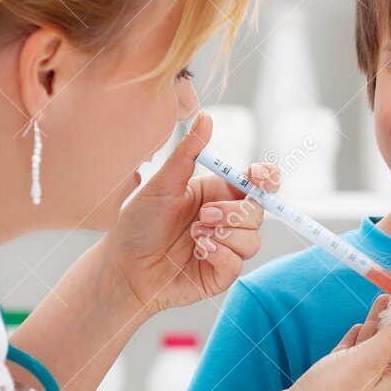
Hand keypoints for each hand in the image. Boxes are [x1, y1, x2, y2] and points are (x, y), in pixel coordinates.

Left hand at [99, 112, 278, 312]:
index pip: (256, 183)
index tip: (257, 175)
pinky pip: (238, 263)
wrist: (124, 267)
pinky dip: (220, 255)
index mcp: (216, 194)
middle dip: (233, 212)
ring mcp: (226, 248)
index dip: (266, 178)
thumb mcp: (162, 184)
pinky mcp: (221, 273)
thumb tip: (205, 117)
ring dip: (224, 235)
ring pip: (252, 239)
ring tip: (194, 236)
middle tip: (204, 215)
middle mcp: (225, 220)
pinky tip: (199, 251)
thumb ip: (188, 153)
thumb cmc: (138, 225)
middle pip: (258, 211)